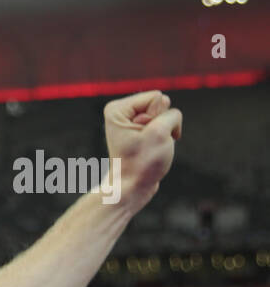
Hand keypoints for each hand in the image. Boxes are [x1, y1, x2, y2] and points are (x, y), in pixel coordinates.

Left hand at [103, 91, 181, 212]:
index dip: (158, 118)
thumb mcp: (160, 132)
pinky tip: (154, 150)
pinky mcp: (141, 131)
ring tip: (150, 148)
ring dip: (165, 132)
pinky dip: (165, 137)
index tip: (144, 138)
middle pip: (161, 104)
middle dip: (163, 124)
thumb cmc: (142, 163)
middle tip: (148, 144)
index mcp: (117, 108)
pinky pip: (165, 125)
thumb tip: (167, 109)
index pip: (157, 97)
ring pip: (166, 116)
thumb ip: (169, 112)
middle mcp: (122, 113)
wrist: (132, 188)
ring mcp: (131, 122)